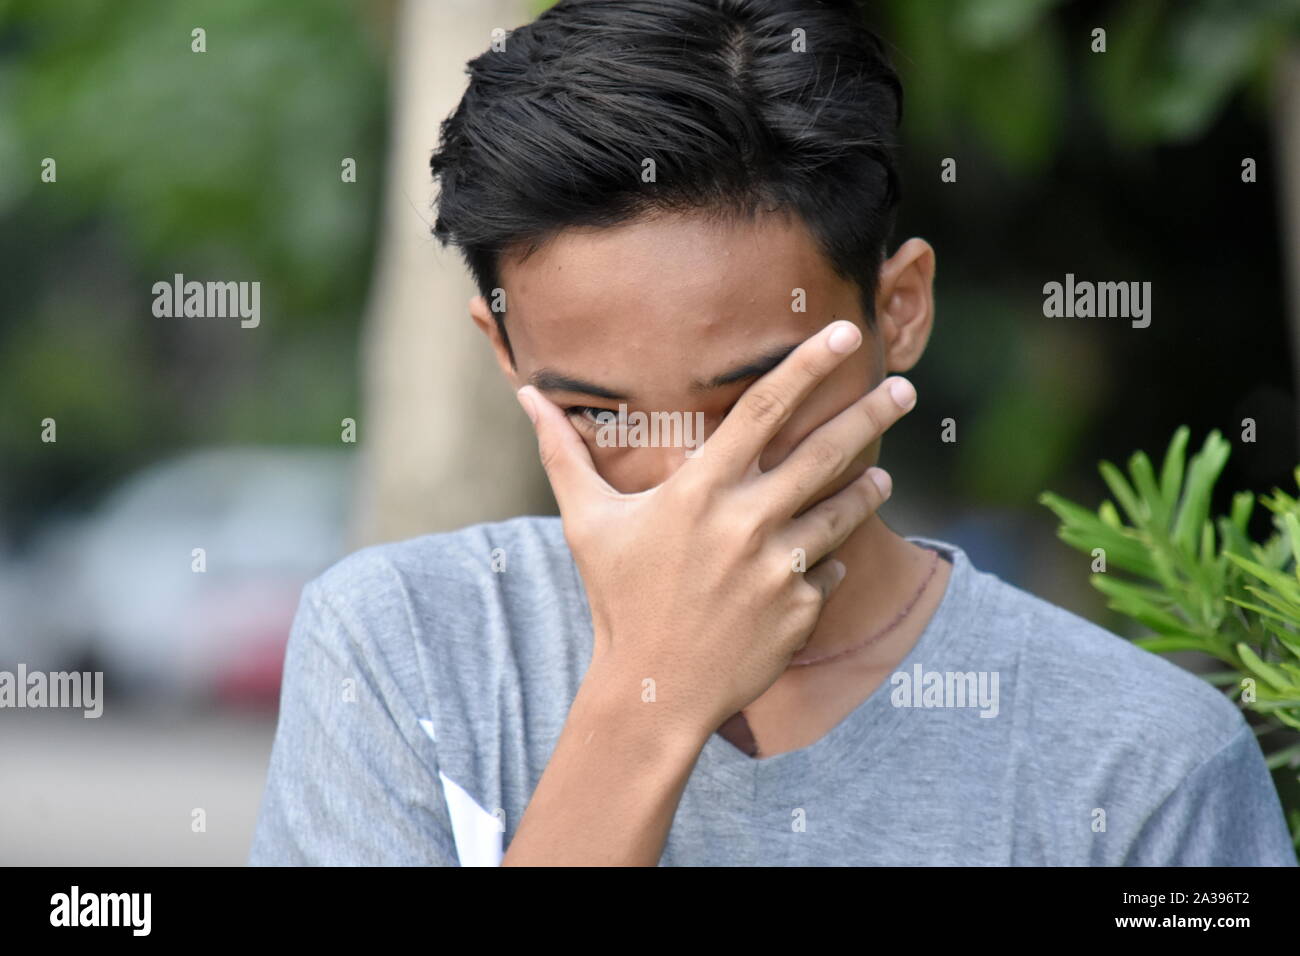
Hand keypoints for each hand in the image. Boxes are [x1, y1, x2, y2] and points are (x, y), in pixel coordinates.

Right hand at [516, 319, 916, 737]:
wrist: (653, 690)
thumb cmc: (618, 598)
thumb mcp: (588, 522)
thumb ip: (564, 453)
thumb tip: (527, 396)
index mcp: (701, 491)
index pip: (765, 409)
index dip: (808, 364)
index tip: (843, 334)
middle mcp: (748, 522)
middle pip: (826, 451)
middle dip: (871, 412)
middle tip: (904, 389)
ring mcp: (780, 568)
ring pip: (844, 511)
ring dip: (867, 488)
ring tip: (880, 475)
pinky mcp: (802, 608)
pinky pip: (828, 571)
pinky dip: (826, 562)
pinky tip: (816, 563)